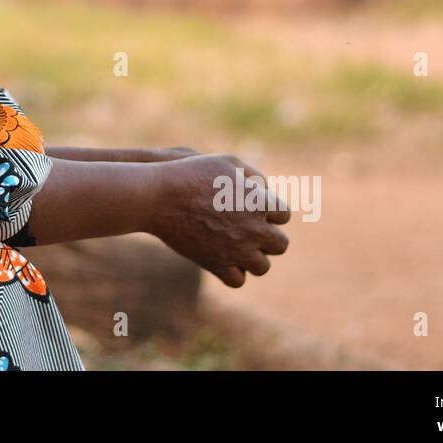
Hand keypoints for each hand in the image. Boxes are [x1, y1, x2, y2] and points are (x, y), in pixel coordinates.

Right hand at [146, 154, 289, 287]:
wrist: (158, 196)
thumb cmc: (191, 173)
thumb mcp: (226, 162)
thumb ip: (252, 175)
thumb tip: (265, 190)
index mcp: (260, 202)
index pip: (284, 215)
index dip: (271, 211)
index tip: (255, 209)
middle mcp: (254, 229)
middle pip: (280, 245)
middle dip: (268, 237)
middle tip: (250, 230)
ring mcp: (236, 250)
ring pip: (262, 267)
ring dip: (254, 257)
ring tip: (239, 247)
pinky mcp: (216, 265)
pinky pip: (238, 280)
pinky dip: (234, 273)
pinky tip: (224, 259)